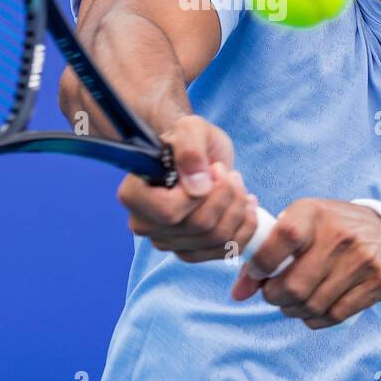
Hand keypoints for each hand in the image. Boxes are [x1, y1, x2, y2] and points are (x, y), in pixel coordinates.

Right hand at [116, 115, 258, 262]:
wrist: (197, 156)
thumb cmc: (188, 140)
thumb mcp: (190, 129)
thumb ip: (190, 150)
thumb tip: (199, 186)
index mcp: (133, 195)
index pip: (169, 211)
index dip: (201, 194)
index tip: (214, 168)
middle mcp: (145, 225)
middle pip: (198, 226)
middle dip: (227, 196)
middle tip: (230, 174)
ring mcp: (167, 242)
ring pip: (215, 239)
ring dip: (238, 209)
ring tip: (239, 186)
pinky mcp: (190, 252)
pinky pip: (226, 250)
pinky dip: (245, 227)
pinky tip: (246, 206)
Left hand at [231, 198, 380, 328]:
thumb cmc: (326, 230)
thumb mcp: (297, 226)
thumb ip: (264, 255)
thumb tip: (238, 295)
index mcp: (314, 213)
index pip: (284, 237)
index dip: (263, 263)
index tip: (257, 274)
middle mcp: (341, 235)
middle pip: (295, 285)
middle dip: (274, 297)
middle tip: (273, 294)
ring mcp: (362, 260)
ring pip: (312, 305)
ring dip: (293, 311)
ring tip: (292, 302)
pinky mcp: (377, 282)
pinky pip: (335, 315)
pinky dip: (315, 320)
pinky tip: (312, 310)